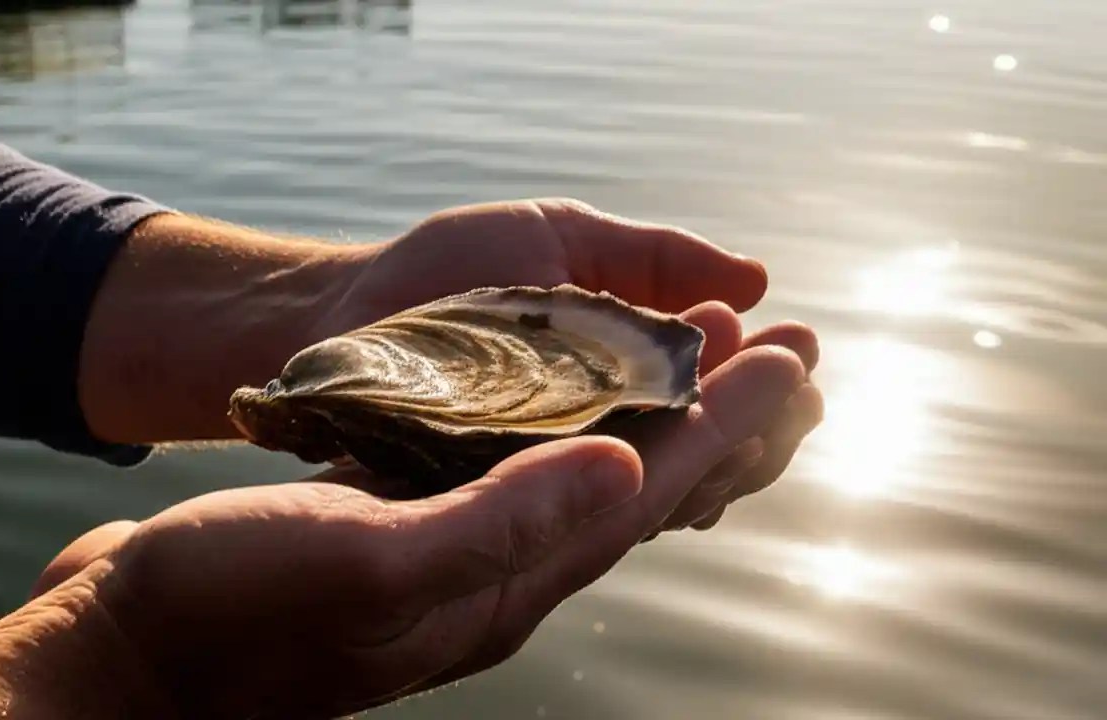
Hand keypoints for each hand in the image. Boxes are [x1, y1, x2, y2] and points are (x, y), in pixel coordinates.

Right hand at [33, 339, 809, 718]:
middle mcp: (495, 568)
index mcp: (504, 580)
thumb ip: (499, 524)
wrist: (133, 651)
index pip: (650, 492)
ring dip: (656, 413)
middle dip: (718, 415)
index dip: (726, 424)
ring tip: (706, 359)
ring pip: (589, 475)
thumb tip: (623, 474)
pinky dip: (572, 426)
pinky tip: (577, 405)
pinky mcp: (403, 526)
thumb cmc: (234, 608)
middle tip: (786, 344)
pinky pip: (521, 468)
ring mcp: (449, 549)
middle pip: (642, 485)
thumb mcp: (370, 562)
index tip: (794, 358)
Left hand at [320, 198, 822, 530]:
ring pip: (673, 490)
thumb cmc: (445, 273)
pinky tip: (694, 474)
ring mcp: (563, 476)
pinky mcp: (520, 509)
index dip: (768, 382)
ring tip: (762, 421)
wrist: (340, 311)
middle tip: (798, 389)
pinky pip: (601, 515)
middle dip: (767, 423)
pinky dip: (657, 495)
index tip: (802, 350)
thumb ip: (652, 259)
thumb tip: (758, 278)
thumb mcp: (558, 239)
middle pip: (714, 451)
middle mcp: (607, 434)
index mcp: (627, 371)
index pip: (721, 395)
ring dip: (730, 459)